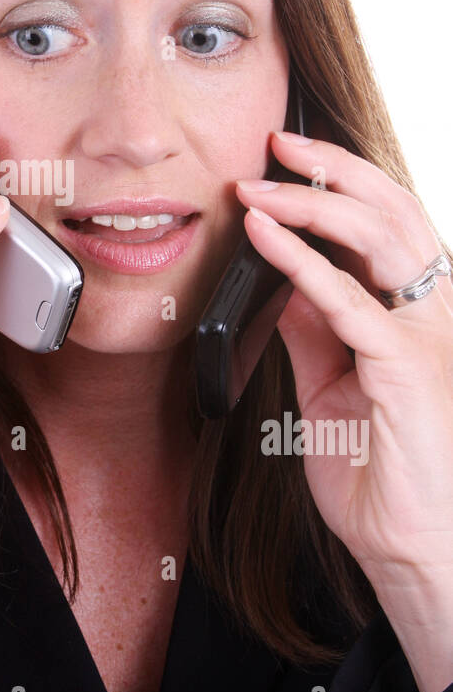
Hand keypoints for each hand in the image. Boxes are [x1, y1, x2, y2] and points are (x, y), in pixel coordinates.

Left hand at [235, 131, 452, 590]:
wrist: (409, 548)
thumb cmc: (379, 472)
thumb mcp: (332, 384)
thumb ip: (314, 329)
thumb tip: (283, 278)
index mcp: (420, 313)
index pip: (389, 224)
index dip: (342, 181)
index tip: (286, 159)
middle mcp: (434, 313)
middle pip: (393, 211)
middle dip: (333, 167)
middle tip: (275, 143)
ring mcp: (428, 337)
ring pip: (378, 238)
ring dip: (310, 201)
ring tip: (257, 184)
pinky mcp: (407, 367)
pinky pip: (349, 300)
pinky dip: (301, 262)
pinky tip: (265, 238)